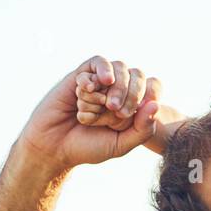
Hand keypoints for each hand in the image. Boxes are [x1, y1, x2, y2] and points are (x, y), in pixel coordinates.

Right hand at [18, 55, 160, 173]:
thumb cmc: (88, 147)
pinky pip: (95, 63)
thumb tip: (156, 105)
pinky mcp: (80, 76)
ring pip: (117, 67)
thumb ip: (142, 130)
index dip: (150, 93)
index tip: (136, 112)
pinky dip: (96, 73)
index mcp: (132, 106)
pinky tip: (88, 88)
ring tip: (105, 104)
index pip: (152, 86)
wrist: (54, 146)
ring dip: (114, 85)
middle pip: (136, 74)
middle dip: (130, 91)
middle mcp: (118, 91)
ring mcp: (99, 82)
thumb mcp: (120, 145)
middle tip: (117, 111)